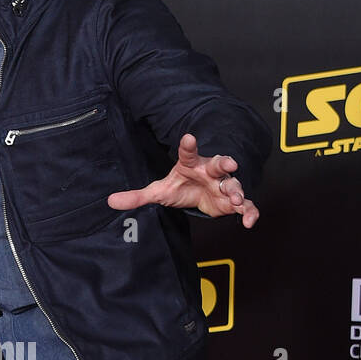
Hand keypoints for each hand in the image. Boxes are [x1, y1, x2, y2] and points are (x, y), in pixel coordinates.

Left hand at [107, 132, 259, 227]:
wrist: (198, 196)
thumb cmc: (181, 186)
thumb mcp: (158, 191)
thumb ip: (137, 196)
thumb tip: (110, 201)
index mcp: (191, 164)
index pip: (188, 152)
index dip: (188, 145)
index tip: (188, 138)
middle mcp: (210, 171)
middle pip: (219, 163)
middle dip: (225, 162)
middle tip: (230, 162)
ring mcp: (224, 185)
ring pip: (234, 184)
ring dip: (237, 189)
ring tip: (236, 197)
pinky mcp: (232, 201)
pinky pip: (246, 205)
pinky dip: (250, 212)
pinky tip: (249, 222)